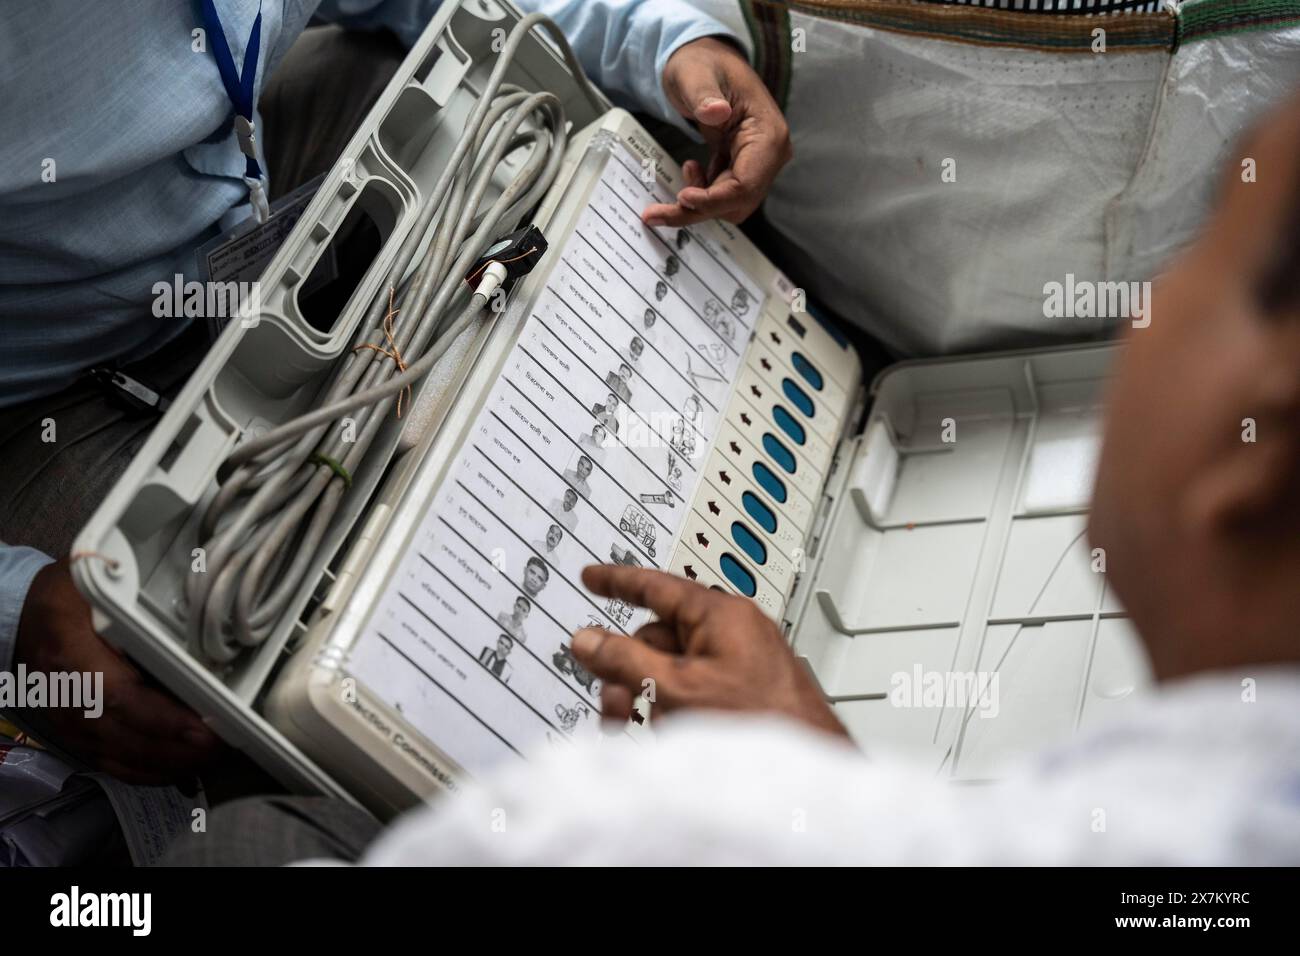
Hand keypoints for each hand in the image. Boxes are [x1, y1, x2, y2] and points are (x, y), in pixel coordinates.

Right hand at [14, 560, 222, 783]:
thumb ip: (131, 594)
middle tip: (223, 746)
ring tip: (211, 758)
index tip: (204, 727)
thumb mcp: (91, 581)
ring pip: (120, 756)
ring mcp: (67, 721)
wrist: (20, 617)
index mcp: (71, 653)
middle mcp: (66, 695)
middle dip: (177, 749)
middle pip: (124, 736)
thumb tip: (188, 600)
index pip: (118, 695)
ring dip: (168, 764)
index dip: (161, 718)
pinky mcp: (72, 734)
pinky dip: (147, 771)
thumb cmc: (66, 596)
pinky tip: (179, 768)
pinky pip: (110, 763)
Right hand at [573, 564, 845, 736]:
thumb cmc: (760, 725)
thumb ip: (625, 661)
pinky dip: (673, 709)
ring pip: (673, 668)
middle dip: (627, 671)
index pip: (658, 585)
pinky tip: (667, 736)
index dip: (618, 581)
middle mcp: (734, 633)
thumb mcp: (676, 689)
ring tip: (638, 728)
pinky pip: (695, 689)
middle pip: (658, 637)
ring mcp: (741, 664)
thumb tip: (588, 639)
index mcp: (721, 615)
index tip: (593, 576)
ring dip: (646, 696)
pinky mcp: (746, 693)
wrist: (807, 778)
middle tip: (613, 701)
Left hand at [646, 36, 791, 226]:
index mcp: (767, 134)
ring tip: (674, 189)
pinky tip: (690, 171)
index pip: (746, 185)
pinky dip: (702, 195)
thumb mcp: (695, 75)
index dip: (714, 199)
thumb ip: (704, 95)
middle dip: (700, 210)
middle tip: (657, 213)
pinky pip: (724, 194)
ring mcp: (759, 162)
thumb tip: (716, 112)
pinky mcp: (744, 166)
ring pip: (730, 204)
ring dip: (698, 206)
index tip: (682, 198)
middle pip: (738, 202)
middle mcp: (770, 154)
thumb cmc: (701, 64)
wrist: (704, 61)